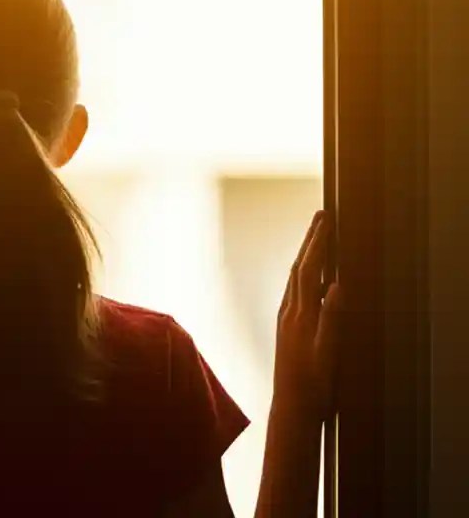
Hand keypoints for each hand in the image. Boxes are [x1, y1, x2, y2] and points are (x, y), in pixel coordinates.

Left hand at [272, 211, 342, 423]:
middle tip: (321, 216)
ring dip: (306, 255)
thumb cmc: (314, 384)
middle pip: (299, 267)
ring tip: (316, 237)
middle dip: (311, 240)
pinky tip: (309, 278)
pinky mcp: (287, 329)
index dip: (318, 243)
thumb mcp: (328, 352)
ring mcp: (286, 319)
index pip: (309, 269)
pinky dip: (303, 275)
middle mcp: (289, 312)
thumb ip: (332, 318)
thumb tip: (337, 285)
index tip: (326, 220)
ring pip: (294, 278)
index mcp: (301, 314)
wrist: (291, 407)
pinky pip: (294, 292)